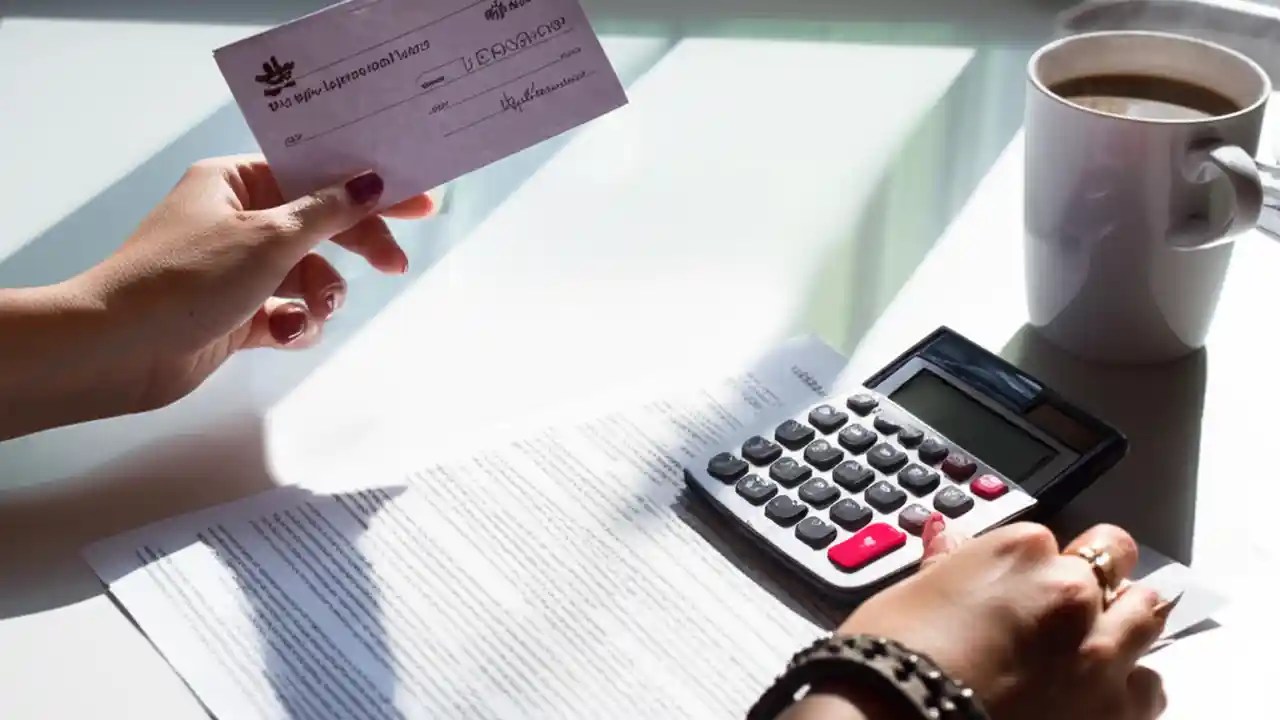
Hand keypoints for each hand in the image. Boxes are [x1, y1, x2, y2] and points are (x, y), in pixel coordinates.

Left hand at [72, 155, 435, 411]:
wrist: (117, 349)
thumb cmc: (188, 277)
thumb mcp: (268, 236)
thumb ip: (328, 212)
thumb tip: (370, 183)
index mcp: (236, 181)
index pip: (315, 173)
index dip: (367, 187)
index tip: (417, 201)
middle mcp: (237, 218)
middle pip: (319, 224)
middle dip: (355, 247)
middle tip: (396, 265)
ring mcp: (237, 268)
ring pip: (308, 274)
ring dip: (320, 295)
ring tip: (311, 312)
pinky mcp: (236, 313)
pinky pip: (287, 310)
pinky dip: (293, 323)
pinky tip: (282, 334)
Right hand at [832, 519, 1168, 718]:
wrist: (902, 718)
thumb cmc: (895, 661)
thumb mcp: (913, 596)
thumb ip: (948, 564)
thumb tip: (944, 535)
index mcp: (1020, 553)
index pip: (1049, 539)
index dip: (1033, 564)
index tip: (1018, 585)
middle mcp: (1071, 594)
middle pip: (1117, 560)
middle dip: (1098, 577)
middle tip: (1069, 603)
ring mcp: (1100, 653)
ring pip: (1147, 617)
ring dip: (1125, 625)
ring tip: (1092, 647)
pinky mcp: (1115, 710)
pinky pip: (1151, 687)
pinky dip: (1131, 688)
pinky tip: (1099, 695)